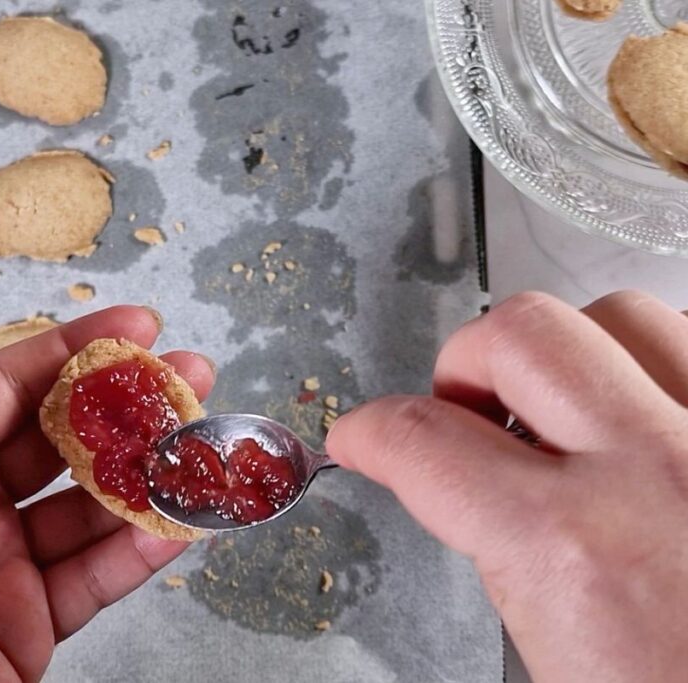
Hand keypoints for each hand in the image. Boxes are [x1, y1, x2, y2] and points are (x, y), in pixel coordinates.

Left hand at [0, 306, 214, 682]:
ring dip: (147, 478)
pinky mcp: (26, 624)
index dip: (72, 353)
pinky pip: (94, 578)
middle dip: (129, 407)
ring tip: (201, 450)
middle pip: (61, 440)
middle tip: (189, 377)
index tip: (135, 327)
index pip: (4, 389)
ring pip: (90, 508)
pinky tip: (176, 527)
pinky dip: (139, 553)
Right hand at [326, 291, 687, 682]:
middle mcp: (658, 473)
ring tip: (571, 415)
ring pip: (624, 315)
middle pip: (520, 334)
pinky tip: (655, 432)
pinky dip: (661, 373)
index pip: (422, 440)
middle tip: (469, 414)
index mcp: (571, 550)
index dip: (371, 432)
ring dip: (573, 357)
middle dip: (467, 366)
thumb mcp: (557, 662)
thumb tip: (476, 493)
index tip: (366, 436)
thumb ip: (509, 560)